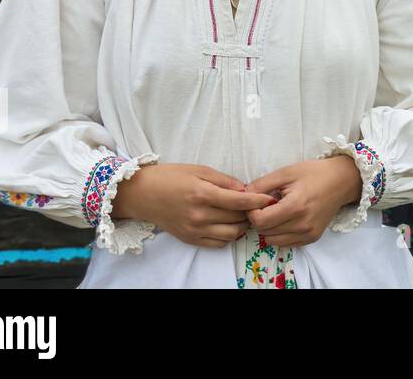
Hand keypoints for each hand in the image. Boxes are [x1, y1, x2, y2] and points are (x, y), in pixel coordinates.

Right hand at [110, 163, 276, 248]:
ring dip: (242, 225)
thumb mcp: (199, 170)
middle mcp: (199, 215)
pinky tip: (229, 224)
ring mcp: (194, 230)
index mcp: (203, 194)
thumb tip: (245, 189)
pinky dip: (228, 236)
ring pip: (231, 234)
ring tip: (243, 214)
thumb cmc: (171, 177)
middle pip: (237, 218)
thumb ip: (224, 180)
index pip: (239, 201)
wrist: (143, 194)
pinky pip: (218, 243)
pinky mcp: (190, 239)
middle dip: (251, 211)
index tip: (270, 198)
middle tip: (256, 204)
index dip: (258, 201)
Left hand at [244, 157, 363, 247]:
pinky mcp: (312, 238)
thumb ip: (262, 184)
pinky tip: (287, 218)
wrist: (342, 181)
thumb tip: (242, 195)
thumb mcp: (286, 172)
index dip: (252, 212)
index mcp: (295, 206)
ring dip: (269, 228)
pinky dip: (281, 233)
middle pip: (264, 232)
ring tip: (278, 211)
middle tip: (267, 205)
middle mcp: (302, 224)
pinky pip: (286, 243)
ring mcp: (308, 234)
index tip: (258, 201)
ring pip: (273, 241)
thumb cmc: (314, 173)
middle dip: (260, 219)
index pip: (260, 222)